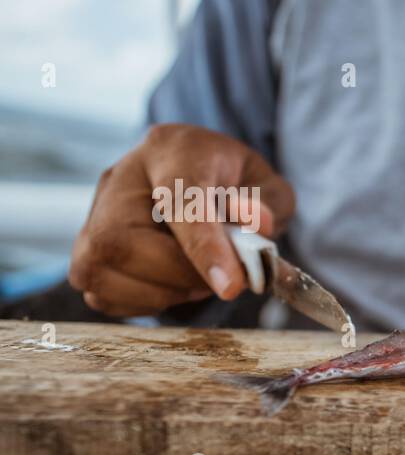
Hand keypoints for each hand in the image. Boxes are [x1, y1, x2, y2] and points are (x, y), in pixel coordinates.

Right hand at [69, 123, 294, 316]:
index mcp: (172, 151)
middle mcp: (120, 179)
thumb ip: (268, 203)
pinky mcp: (85, 252)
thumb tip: (257, 222)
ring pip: (102, 270)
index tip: (231, 285)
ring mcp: (94, 215)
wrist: (197, 176)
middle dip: (181, 276)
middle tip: (222, 278)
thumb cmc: (233, 184)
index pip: (179, 199)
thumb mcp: (266, 185)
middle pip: (124, 241)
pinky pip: (102, 294)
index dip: (204, 246)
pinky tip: (171, 284)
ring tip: (196, 277)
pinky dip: (144, 302)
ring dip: (163, 291)